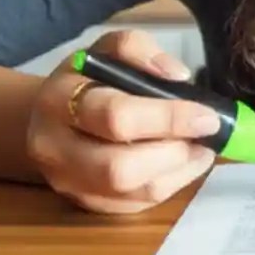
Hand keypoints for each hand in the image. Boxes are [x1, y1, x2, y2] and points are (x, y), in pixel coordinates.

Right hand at [26, 30, 219, 213]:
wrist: (47, 118)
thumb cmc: (86, 81)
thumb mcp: (106, 50)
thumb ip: (138, 49)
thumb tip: (177, 77)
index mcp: (58, 101)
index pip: (116, 116)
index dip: (168, 118)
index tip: (206, 116)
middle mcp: (55, 149)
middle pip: (120, 167)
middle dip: (174, 152)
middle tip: (203, 135)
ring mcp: (69, 183)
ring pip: (134, 192)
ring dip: (180, 171)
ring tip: (199, 148)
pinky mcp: (87, 204)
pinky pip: (137, 205)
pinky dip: (170, 185)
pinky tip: (182, 163)